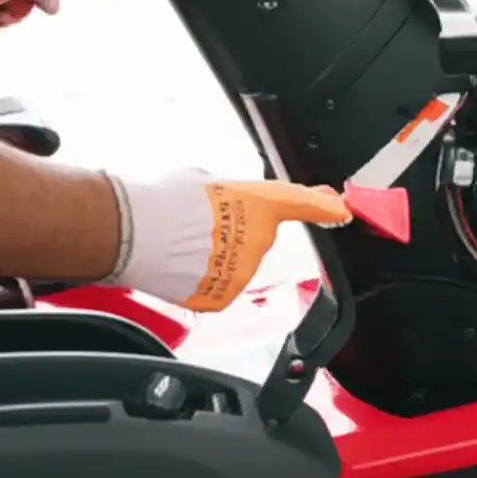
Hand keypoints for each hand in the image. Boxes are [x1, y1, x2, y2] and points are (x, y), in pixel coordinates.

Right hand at [103, 169, 351, 311]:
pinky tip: (179, 268)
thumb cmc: (165, 199)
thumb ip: (233, 192)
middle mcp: (260, 241)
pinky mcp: (221, 298)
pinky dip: (200, 282)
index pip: (302, 204)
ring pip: (235, 267)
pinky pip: (216, 290)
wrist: (134, 232)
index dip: (325, 208)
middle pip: (255, 240)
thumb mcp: (206, 179)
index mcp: (260, 205)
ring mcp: (243, 273)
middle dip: (233, 235)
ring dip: (214, 259)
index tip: (342, 211)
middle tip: (196, 225)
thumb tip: (233, 198)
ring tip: (181, 246)